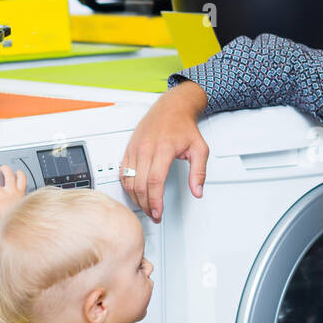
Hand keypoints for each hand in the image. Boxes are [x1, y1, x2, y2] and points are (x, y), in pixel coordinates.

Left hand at [0, 164, 27, 220]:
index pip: (22, 178)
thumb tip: (17, 207)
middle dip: (4, 169)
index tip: (17, 172)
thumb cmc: (19, 219)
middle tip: (0, 168)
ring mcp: (3, 195)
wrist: (17, 226)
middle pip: (9, 174)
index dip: (19, 173)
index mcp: (21, 194)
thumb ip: (19, 205)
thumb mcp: (23, 209)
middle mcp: (12, 192)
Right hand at [121, 80, 209, 220]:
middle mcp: (146, 148)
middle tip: (154, 214)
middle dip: (146, 204)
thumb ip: (199, 172)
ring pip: (129, 180)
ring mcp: (135, 149)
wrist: (171, 108)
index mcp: (163, 149)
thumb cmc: (183, 126)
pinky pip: (123, 172)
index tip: (158, 212)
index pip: (155, 181)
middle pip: (140, 184)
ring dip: (136, 198)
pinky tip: (135, 194)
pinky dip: (127, 186)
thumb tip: (197, 191)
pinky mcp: (129, 149)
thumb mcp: (200, 148)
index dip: (155, 200)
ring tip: (146, 207)